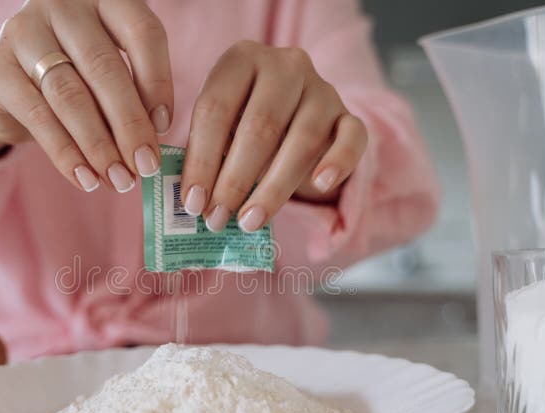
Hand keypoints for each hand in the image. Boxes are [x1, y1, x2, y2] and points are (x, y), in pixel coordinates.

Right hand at [0, 0, 172, 192]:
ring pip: (70, 95)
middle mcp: (62, 6)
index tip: (165, 127)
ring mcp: (24, 33)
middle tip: (145, 167)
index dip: (159, 82)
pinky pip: (37, 117)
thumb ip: (134, 97)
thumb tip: (155, 146)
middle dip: (129, 125)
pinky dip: (66, 154)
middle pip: (104, 68)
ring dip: (99, 146)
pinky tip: (86, 179)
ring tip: (119, 180)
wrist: (8, 89)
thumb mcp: (110, 77)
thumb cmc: (77, 80)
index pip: (142, 33)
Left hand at [180, 41, 367, 231]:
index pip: (215, 108)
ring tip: (249, 221)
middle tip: (217, 218)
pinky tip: (320, 185)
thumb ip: (204, 153)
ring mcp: (322, 89)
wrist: (292, 117)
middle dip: (234, 180)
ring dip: (274, 188)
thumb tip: (191, 199)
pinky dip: (338, 162)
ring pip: (302, 140)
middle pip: (260, 126)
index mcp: (241, 59)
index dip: (201, 160)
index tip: (192, 202)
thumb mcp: (219, 130)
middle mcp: (285, 65)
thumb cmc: (243, 126)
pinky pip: (352, 139)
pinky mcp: (349, 116)